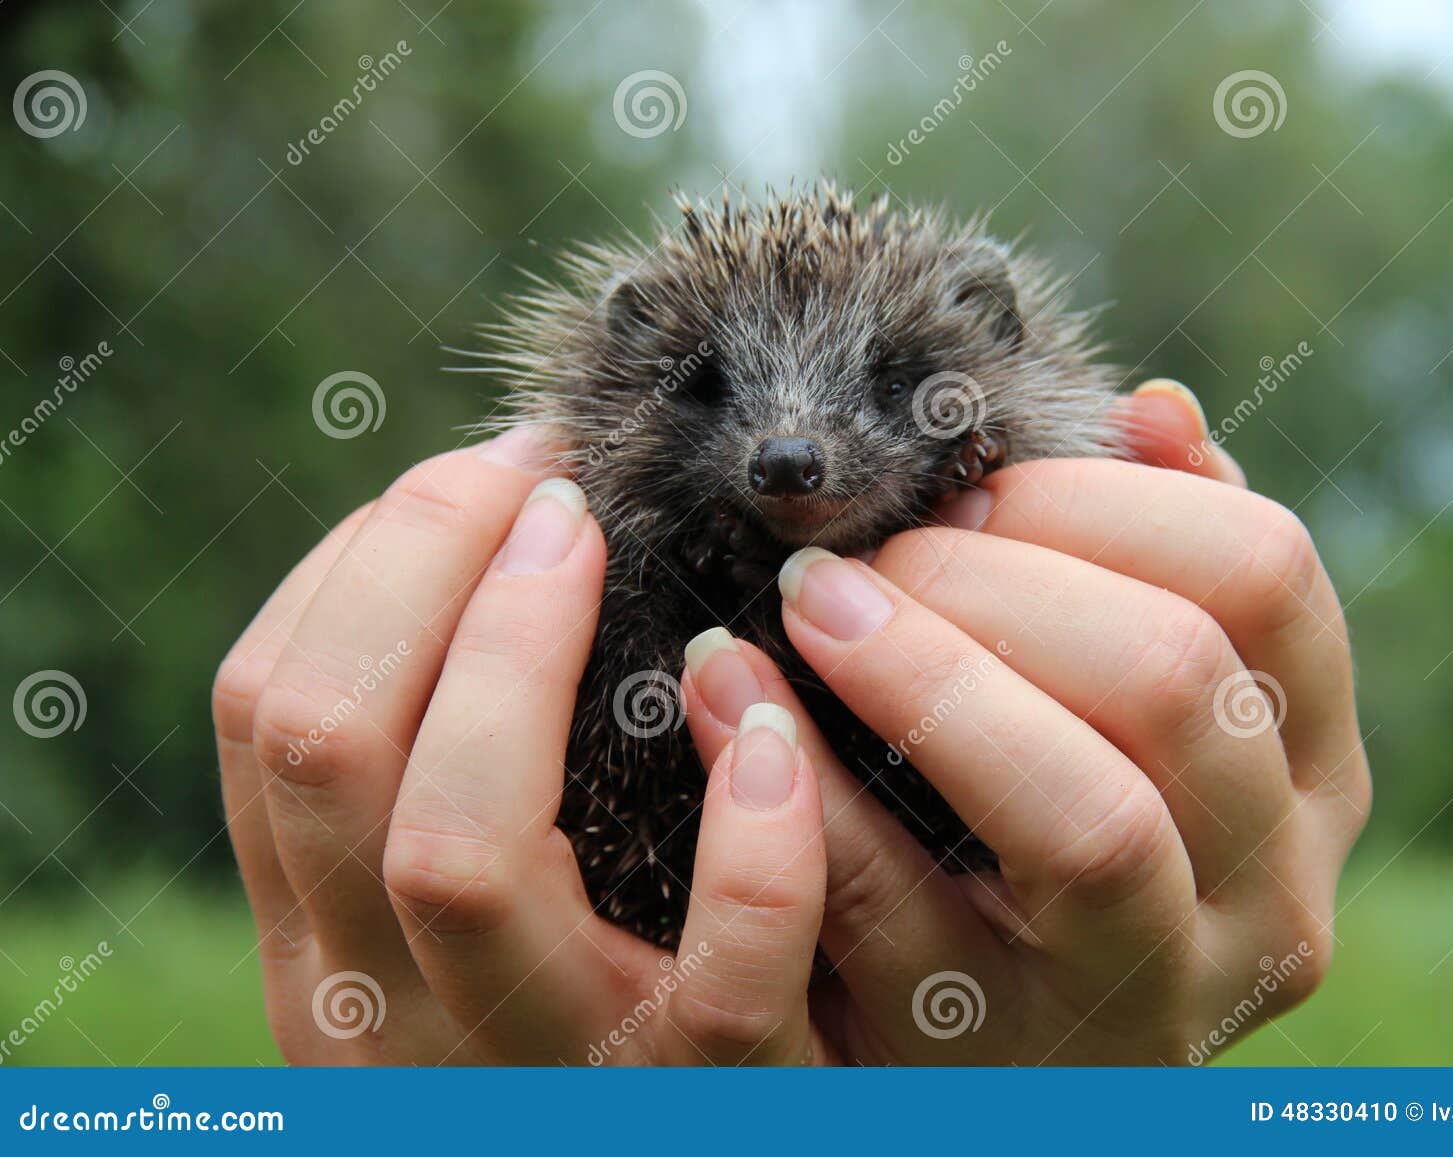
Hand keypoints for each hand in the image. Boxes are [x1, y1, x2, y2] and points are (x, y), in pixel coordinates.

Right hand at [215, 430, 830, 1064]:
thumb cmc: (598, 1001)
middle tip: (544, 478)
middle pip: (332, 752)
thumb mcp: (480, 912)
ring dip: (521, 659)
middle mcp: (393, 1008)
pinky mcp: (706, 1099)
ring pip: (458, 852)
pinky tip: (772, 724)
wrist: (699, 1155)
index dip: (365, 564)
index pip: (269, 718)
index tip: (480, 476)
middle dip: (425, 569)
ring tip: (601, 548)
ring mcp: (542, 1063)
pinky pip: (718, 977)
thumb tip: (488, 549)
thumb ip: (453, 770)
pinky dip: (752, 836)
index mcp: (327, 940)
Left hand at [677, 384, 1368, 1063]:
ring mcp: (1152, 988)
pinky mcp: (1003, 1056)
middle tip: (876, 552)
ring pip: (1086, 813)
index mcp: (1311, 768)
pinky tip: (727, 698)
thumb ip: (1155, 563)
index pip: (1262, 571)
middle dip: (999, 578)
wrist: (985, 1054)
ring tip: (811, 600)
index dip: (1105, 498)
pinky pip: (904, 913)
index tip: (975, 488)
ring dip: (926, 674)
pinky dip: (807, 790)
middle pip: (1175, 673)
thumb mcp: (1137, 708)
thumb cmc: (1052, 824)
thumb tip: (1151, 410)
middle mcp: (1270, 887)